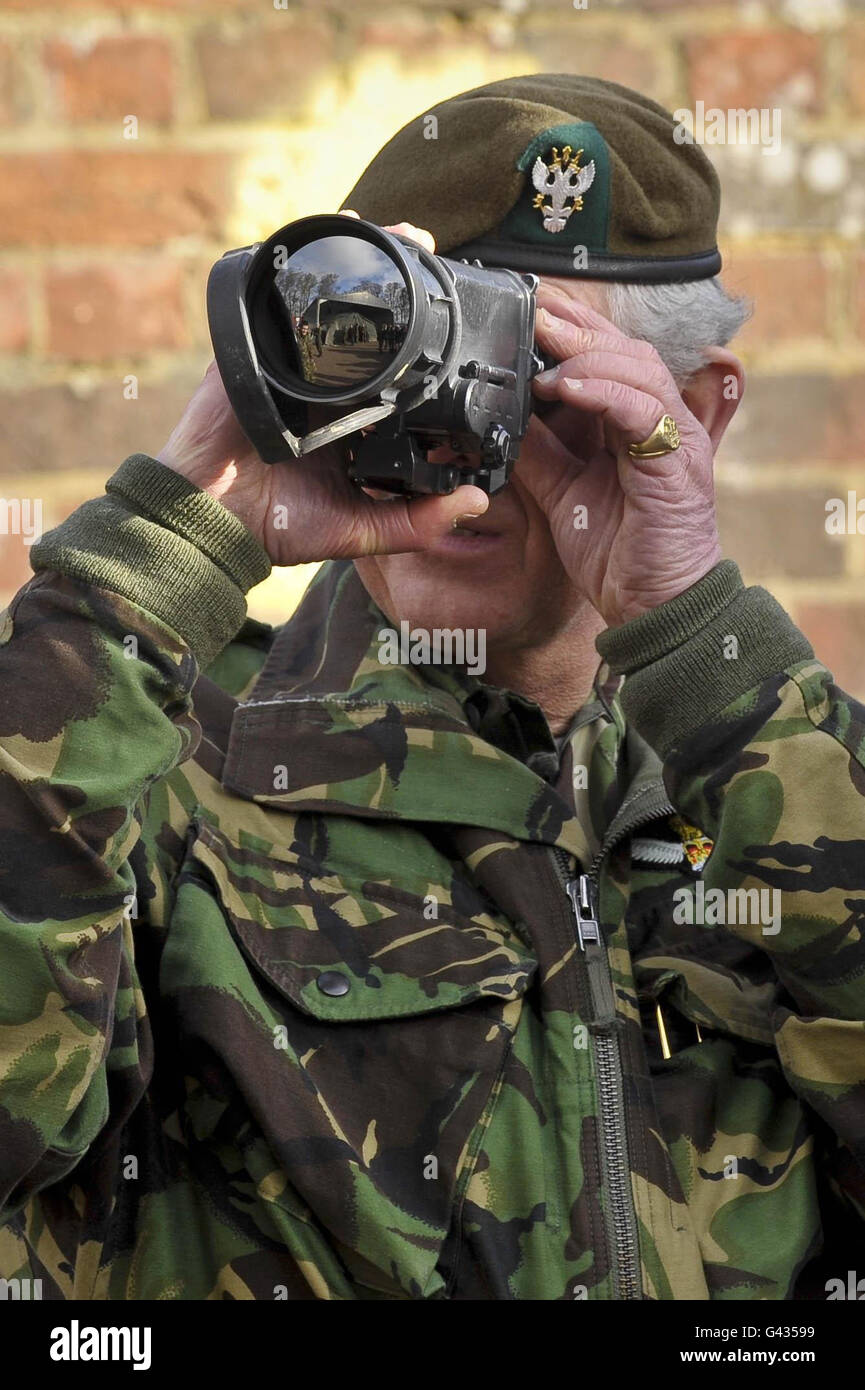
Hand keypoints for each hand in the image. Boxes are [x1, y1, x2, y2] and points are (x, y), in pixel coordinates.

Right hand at [156, 218, 487, 566]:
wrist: (210, 517)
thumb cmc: (278, 525)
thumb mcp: (360, 531)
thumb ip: (417, 522)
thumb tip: (477, 499)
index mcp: (357, 422)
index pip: (402, 379)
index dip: (432, 355)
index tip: (468, 332)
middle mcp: (331, 388)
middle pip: (375, 331)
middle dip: (407, 294)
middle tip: (441, 262)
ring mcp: (295, 364)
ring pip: (337, 305)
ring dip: (370, 268)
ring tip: (409, 237)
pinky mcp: (261, 348)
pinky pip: (285, 296)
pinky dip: (311, 264)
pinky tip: (346, 230)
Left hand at [524, 290, 724, 626]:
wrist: (654, 605)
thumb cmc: (619, 551)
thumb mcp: (562, 492)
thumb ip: (538, 451)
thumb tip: (499, 417)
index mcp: (637, 423)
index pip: (608, 355)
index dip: (572, 326)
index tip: (528, 307)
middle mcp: (662, 421)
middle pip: (625, 348)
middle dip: (575, 324)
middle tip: (530, 308)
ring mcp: (674, 438)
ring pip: (636, 368)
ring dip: (584, 353)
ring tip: (542, 350)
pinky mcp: (676, 463)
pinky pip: (641, 410)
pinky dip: (602, 391)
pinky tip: (564, 385)